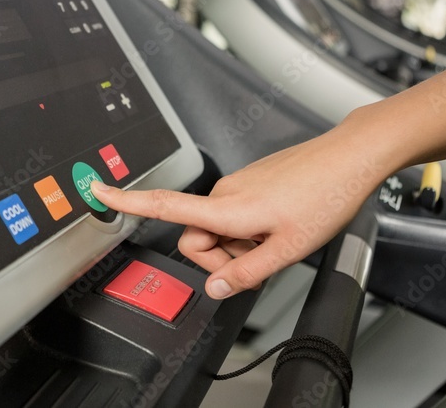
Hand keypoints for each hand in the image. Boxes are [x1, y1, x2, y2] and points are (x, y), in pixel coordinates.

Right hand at [91, 126, 387, 298]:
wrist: (349, 159)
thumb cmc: (324, 196)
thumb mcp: (288, 250)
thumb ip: (246, 273)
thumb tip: (214, 287)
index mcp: (228, 208)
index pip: (163, 205)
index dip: (126, 200)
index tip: (97, 192)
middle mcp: (225, 192)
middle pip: (195, 236)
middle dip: (218, 257)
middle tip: (256, 262)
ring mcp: (237, 185)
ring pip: (217, 228)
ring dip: (238, 244)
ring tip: (275, 241)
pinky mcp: (249, 182)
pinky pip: (233, 214)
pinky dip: (248, 230)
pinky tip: (278, 227)